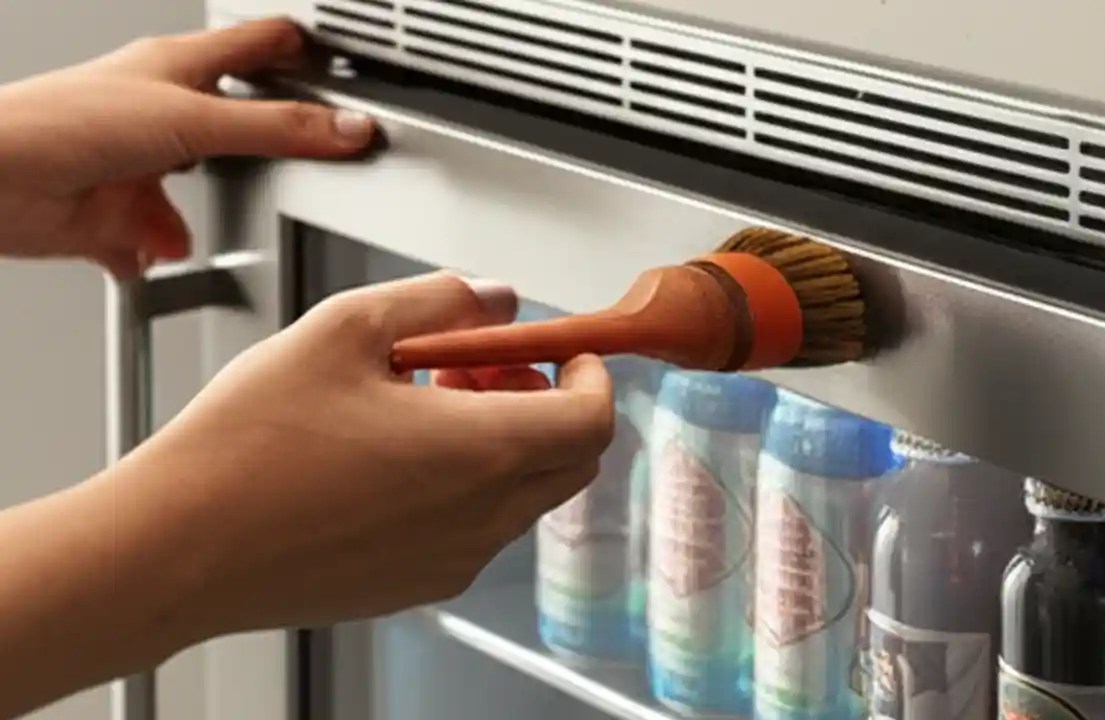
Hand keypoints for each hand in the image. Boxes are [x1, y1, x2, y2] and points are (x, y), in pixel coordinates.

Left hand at [0, 18, 375, 277]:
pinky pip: (156, 239)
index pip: (253, 46)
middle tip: (303, 148)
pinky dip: (160, 250)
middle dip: (260, 143)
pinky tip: (158, 249)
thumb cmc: (67, 124)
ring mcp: (137, 164)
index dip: (294, 49)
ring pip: (195, 189)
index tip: (330, 60)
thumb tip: (347, 129)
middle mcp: (158, 111)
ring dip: (203, 215)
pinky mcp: (117, 212)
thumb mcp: (197, 122)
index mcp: (176, 67)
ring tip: (215, 225)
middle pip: (230, 122)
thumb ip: (279, 129)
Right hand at [113, 273, 614, 637]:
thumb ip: (440, 300)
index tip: (562, 350)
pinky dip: (467, 484)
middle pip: (569, 458)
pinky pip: (475, 529)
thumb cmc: (250, 446)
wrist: (177, 550)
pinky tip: (392, 454)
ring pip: (522, 492)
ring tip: (420, 402)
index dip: (591, 374)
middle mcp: (481, 518)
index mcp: (482, 451)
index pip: (594, 419)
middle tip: (478, 366)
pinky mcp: (415, 586)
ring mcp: (451, 561)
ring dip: (502, 439)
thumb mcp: (347, 329)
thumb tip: (495, 297)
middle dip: (545, 400)